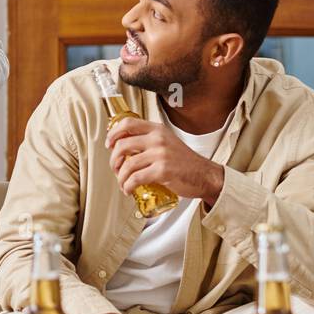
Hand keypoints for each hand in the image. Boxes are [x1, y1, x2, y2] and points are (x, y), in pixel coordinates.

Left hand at [106, 117, 224, 207]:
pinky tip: (129, 190)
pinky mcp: (162, 171)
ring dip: (120, 177)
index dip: (113, 134)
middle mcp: (158, 139)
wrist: (205, 175)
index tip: (109, 144)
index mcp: (157, 130)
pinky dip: (128, 186)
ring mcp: (161, 154)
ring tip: (123, 183)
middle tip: (115, 169)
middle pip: (122, 145)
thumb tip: (124, 146)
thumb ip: (149, 141)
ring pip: (127, 165)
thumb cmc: (184, 162)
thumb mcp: (167, 142)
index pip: (127, 123)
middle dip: (113, 160)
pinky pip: (136, 178)